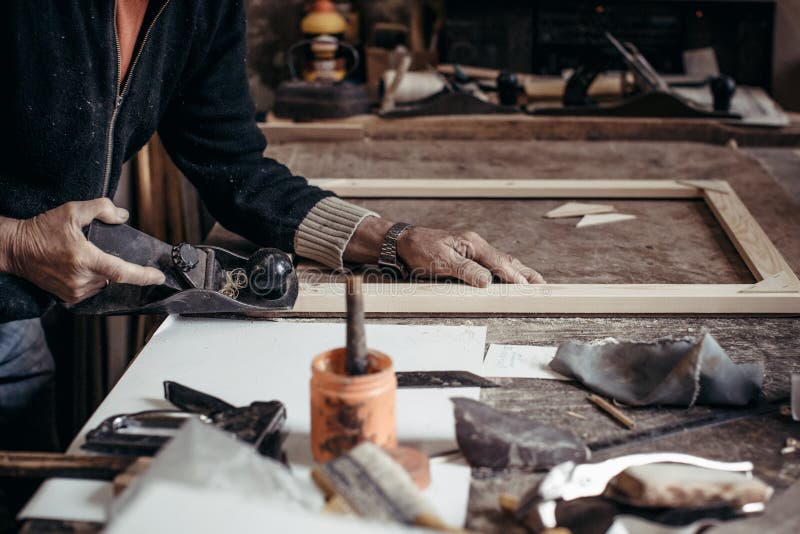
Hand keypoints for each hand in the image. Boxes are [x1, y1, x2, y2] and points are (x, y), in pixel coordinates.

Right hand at [0, 199, 165, 303]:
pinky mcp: (68, 298)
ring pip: (103, 283)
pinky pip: (91, 289)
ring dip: (103, 272)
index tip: (159, 277)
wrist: (14, 249)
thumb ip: (101, 208)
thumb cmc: (41, 229)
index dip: (144, 276)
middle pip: (114, 275)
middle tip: (100, 249)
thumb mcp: (72, 210)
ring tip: (84, 256)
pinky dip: (92, 279)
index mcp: (84, 259)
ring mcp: (74, 291)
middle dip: (115, 263)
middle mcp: (81, 279)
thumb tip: (123, 216)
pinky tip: (79, 267)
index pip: (122, 271)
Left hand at [344, 217, 544, 286]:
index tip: (527, 288)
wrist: (404, 242)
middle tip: (543, 286)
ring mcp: (473, 250)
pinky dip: (506, 272)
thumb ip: (465, 270)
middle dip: (525, 274)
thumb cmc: (421, 249)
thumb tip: (488, 281)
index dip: (514, 277)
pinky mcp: (468, 256)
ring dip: (519, 273)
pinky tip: (511, 279)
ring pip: (502, 262)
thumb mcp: (441, 261)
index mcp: (473, 243)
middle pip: (507, 261)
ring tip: (534, 283)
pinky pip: (492, 265)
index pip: (499, 262)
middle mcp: (476, 245)